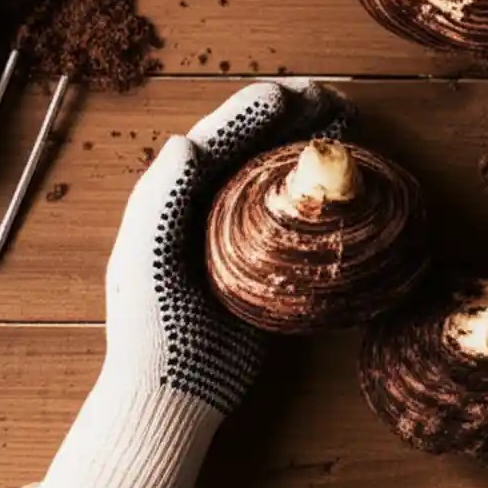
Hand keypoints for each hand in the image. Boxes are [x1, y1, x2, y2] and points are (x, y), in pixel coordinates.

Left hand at [26, 80, 350, 487]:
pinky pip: (296, 215)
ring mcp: (238, 232)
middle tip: (331, 97)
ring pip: (276, 173)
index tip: (291, 94)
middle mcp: (206, 205)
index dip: (252, 111)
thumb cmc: (150, 329)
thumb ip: (157, 200)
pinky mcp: (265, 261)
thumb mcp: (143, 262)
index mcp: (174, 196)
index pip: (217, 138)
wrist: (174, 393)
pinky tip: (344, 178)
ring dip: (308, 143)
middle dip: (290, 116)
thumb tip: (185, 140)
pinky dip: (320, 190)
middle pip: (252, 147)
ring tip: (344, 118)